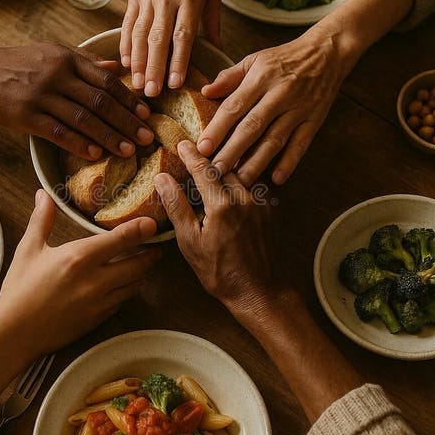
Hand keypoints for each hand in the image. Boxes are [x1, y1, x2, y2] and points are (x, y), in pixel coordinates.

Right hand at [0, 42, 153, 159]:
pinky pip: (58, 132)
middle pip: (101, 102)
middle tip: (147, 138)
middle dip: (127, 122)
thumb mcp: (55, 52)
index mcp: (68, 59)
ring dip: (109, 136)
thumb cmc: (21, 62)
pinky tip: (95, 154)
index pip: (107, 81)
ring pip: (83, 119)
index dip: (129, 100)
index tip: (147, 114)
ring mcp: (42, 96)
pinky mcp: (26, 116)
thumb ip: (86, 62)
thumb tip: (118, 68)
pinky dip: (79, 144)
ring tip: (128, 151)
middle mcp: (58, 76)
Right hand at [0, 190, 159, 360]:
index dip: (140, 229)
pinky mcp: (99, 319)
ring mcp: (100, 301)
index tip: (151, 223)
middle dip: (149, 254)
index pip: (121, 239)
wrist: (15, 333)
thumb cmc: (20, 290)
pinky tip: (120, 285)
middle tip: (153, 246)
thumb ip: (42, 220)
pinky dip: (126, 290)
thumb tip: (43, 195)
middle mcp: (95, 279)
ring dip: (140, 273)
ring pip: (134, 284)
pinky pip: (122, 301)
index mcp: (79, 257)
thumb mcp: (29, 250)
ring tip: (140, 264)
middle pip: (138, 264)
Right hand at [121, 0, 221, 96]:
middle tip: (150, 93)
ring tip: (136, 83)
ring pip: (140, 33)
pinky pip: (128, 22)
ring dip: (137, 61)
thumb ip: (213, 19)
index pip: (183, 35)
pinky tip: (125, 61)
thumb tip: (219, 49)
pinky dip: (125, 43)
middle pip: (158, 39)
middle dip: (154, 68)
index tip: (175, 83)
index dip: (178, 60)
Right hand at [154, 140, 282, 313]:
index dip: (190, 153)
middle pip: (226, 165)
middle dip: (210, 156)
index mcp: (222, 205)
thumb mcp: (190, 242)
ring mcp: (263, 203)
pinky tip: (234, 183)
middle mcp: (246, 198)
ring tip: (214, 163)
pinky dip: (243, 179)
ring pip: (243, 173)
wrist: (260, 292)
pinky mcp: (273, 210)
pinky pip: (256, 185)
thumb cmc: (220, 272)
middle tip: (196, 149)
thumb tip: (162, 178)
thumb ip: (176, 206)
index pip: (203, 169)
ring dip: (229, 166)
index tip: (181, 143)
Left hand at [197, 22, 348, 184]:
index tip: (202, 147)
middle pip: (253, 126)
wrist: (327, 52)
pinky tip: (277, 179)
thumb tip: (205, 92)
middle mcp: (280, 94)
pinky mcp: (314, 119)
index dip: (218, 128)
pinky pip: (301, 144)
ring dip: (257, 162)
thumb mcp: (255, 59)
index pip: (235, 106)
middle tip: (216, 171)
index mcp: (261, 77)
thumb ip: (229, 77)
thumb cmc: (284, 58)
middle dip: (233, 150)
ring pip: (275, 139)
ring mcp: (299, 108)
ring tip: (241, 180)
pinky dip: (290, 162)